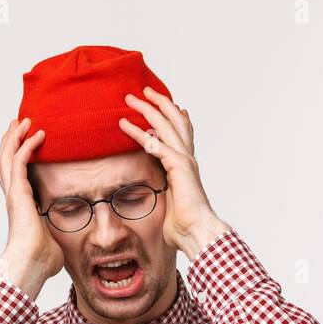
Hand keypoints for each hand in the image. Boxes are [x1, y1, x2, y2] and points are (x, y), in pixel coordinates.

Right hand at [0, 117, 63, 298]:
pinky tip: (37, 134)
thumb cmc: (42, 261)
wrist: (32, 264)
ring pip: (7, 156)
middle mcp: (13, 197)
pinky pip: (19, 161)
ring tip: (23, 121)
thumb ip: (57, 238)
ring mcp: (14, 194)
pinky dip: (27, 145)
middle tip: (17, 124)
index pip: (13, 176)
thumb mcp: (53, 243)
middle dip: (10, 140)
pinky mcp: (18, 193)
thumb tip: (64, 249)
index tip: (23, 144)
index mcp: (20, 207)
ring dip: (15, 137)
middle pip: (4, 161)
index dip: (15, 157)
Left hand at [117, 87, 229, 258]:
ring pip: (166, 125)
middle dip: (158, 103)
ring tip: (132, 98)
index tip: (162, 104)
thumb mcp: (168, 203)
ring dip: (147, 109)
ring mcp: (184, 161)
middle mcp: (187, 158)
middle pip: (175, 120)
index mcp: (186, 166)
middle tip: (143, 91)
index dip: (172, 115)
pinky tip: (126, 125)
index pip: (181, 133)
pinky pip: (156, 144)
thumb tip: (151, 199)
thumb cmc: (183, 226)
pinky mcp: (178, 167)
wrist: (197, 232)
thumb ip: (161, 192)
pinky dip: (140, 134)